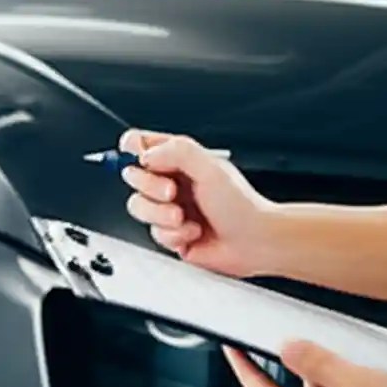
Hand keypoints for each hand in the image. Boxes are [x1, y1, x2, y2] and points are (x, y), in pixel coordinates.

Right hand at [120, 129, 280, 277]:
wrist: (253, 242)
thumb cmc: (241, 206)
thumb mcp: (210, 168)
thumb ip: (177, 152)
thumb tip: (145, 154)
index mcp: (181, 158)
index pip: (143, 144)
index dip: (133, 148)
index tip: (139, 158)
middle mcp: (172, 181)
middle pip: (133, 176)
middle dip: (150, 187)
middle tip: (172, 192)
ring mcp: (169, 208)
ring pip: (138, 207)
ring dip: (161, 215)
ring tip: (184, 217)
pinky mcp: (170, 233)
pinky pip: (153, 233)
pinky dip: (173, 235)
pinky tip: (193, 232)